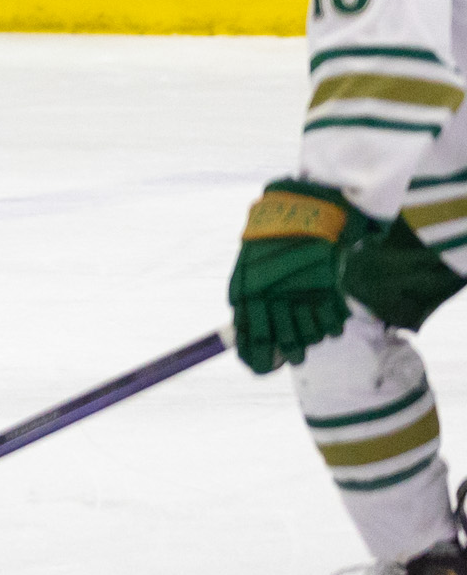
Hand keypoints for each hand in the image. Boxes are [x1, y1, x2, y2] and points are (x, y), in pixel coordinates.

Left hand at [229, 179, 354, 371]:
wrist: (306, 205)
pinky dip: (331, 325)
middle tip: (292, 354)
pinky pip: (332, 323)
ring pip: (309, 336)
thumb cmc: (273, 234)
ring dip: (309, 338)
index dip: (255, 359)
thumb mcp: (249, 264)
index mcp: (246, 291)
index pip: (248, 339)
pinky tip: (328, 317)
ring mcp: (304, 296)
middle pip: (282, 343)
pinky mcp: (330, 292)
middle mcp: (274, 298)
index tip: (260, 369)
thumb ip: (246, 296)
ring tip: (310, 330)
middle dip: (287, 351)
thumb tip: (242, 333)